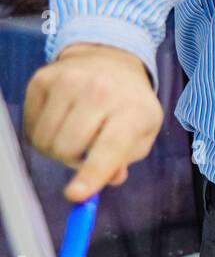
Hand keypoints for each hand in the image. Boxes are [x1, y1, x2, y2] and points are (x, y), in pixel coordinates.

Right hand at [23, 44, 161, 201]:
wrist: (110, 61)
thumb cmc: (128, 104)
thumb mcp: (142, 133)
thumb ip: (126, 158)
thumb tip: (109, 178)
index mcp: (134, 109)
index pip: (111, 147)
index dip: (92, 174)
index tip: (75, 195)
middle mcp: (101, 91)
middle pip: (68, 148)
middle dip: (73, 160)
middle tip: (86, 148)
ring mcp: (69, 81)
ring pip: (45, 140)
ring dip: (56, 148)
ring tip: (75, 132)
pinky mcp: (43, 79)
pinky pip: (30, 127)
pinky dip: (43, 133)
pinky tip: (61, 119)